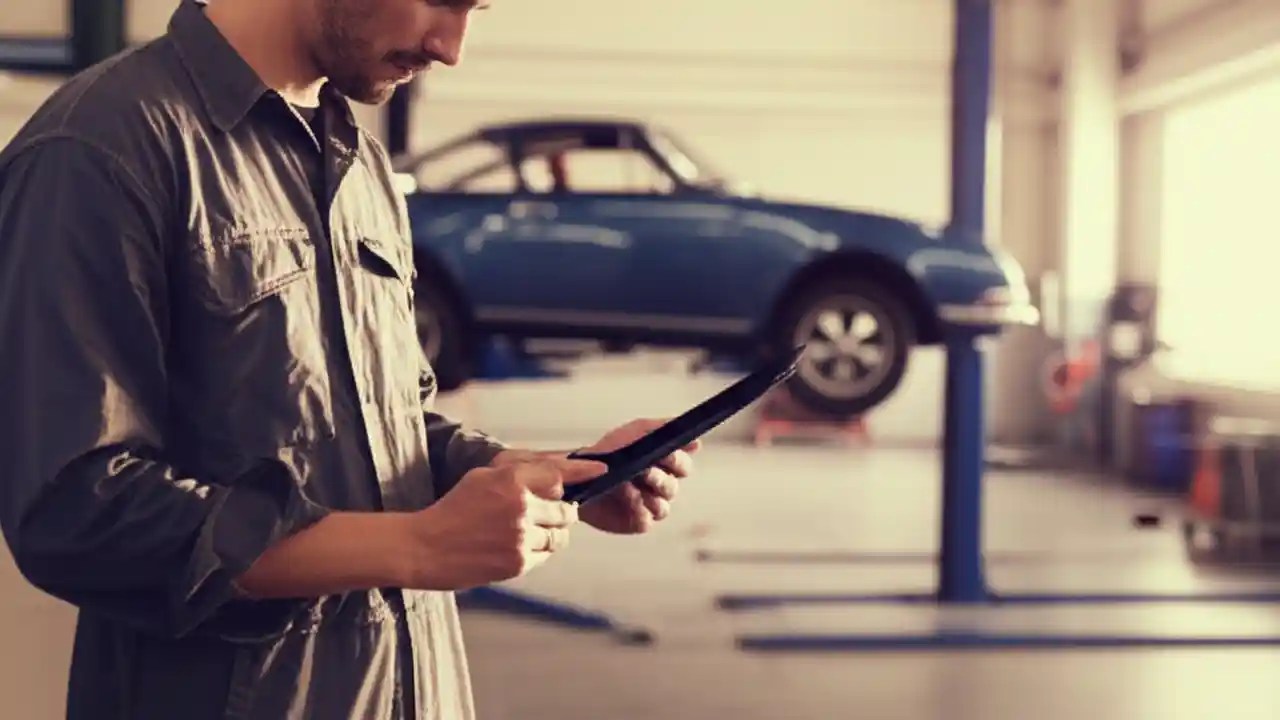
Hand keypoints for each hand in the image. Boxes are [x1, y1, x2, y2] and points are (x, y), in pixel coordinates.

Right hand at [405, 456, 606, 589]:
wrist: (424, 547)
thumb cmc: (453, 510)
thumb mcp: (482, 478)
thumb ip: (519, 475)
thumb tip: (556, 477)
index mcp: (510, 480)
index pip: (558, 474)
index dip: (583, 473)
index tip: (602, 471)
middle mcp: (520, 506)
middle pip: (565, 510)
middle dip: (559, 514)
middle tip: (544, 516)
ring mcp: (521, 536)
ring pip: (559, 536)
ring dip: (551, 535)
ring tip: (526, 534)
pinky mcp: (519, 562)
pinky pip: (545, 556)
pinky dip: (538, 553)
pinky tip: (514, 549)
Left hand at [576, 418, 700, 534]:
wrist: (580, 473)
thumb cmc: (611, 450)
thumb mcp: (637, 431)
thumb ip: (664, 430)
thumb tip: (697, 443)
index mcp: (665, 466)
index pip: (683, 466)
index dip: (678, 461)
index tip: (667, 453)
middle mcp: (661, 487)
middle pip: (673, 487)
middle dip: (660, 478)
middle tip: (645, 469)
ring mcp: (650, 506)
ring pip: (663, 506)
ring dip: (646, 495)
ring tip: (628, 482)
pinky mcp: (637, 521)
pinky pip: (646, 519)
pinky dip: (637, 508)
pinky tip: (625, 497)